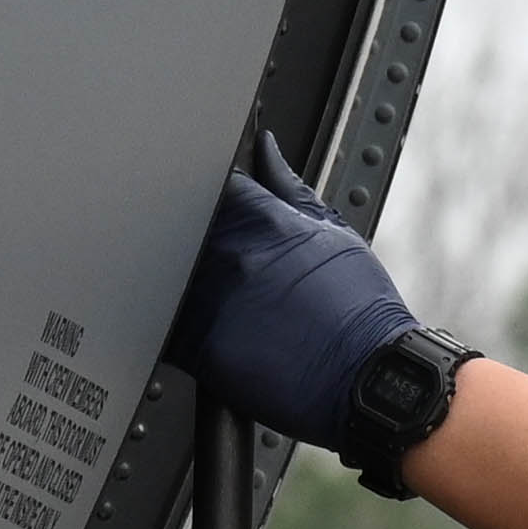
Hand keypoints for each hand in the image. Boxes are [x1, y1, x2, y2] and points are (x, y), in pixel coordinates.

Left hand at [167, 133, 424, 451]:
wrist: (368, 379)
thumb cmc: (359, 312)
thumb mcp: (335, 236)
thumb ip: (292, 191)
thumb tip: (268, 150)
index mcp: (264, 220)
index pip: (210, 182)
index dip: (204, 188)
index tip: (208, 199)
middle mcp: (231, 253)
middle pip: (176, 223)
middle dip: (182, 230)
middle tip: (208, 252)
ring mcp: (211, 300)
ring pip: (162, 271)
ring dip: (169, 274)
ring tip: (202, 289)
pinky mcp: (199, 346)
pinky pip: (159, 321)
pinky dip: (163, 318)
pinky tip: (186, 321)